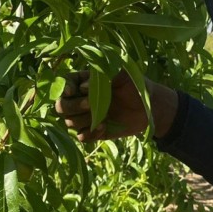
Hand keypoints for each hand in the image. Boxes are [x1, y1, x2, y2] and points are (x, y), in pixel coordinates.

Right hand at [54, 69, 178, 142]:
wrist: (150, 106)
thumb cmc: (136, 85)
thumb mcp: (122, 74)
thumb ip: (102, 76)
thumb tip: (82, 88)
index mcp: (84, 81)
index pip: (64, 83)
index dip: (63, 88)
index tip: (72, 91)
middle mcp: (81, 99)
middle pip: (61, 106)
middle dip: (73, 106)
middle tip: (90, 104)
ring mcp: (87, 116)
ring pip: (70, 122)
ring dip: (83, 120)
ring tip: (102, 117)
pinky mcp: (94, 131)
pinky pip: (81, 136)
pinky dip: (89, 133)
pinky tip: (104, 127)